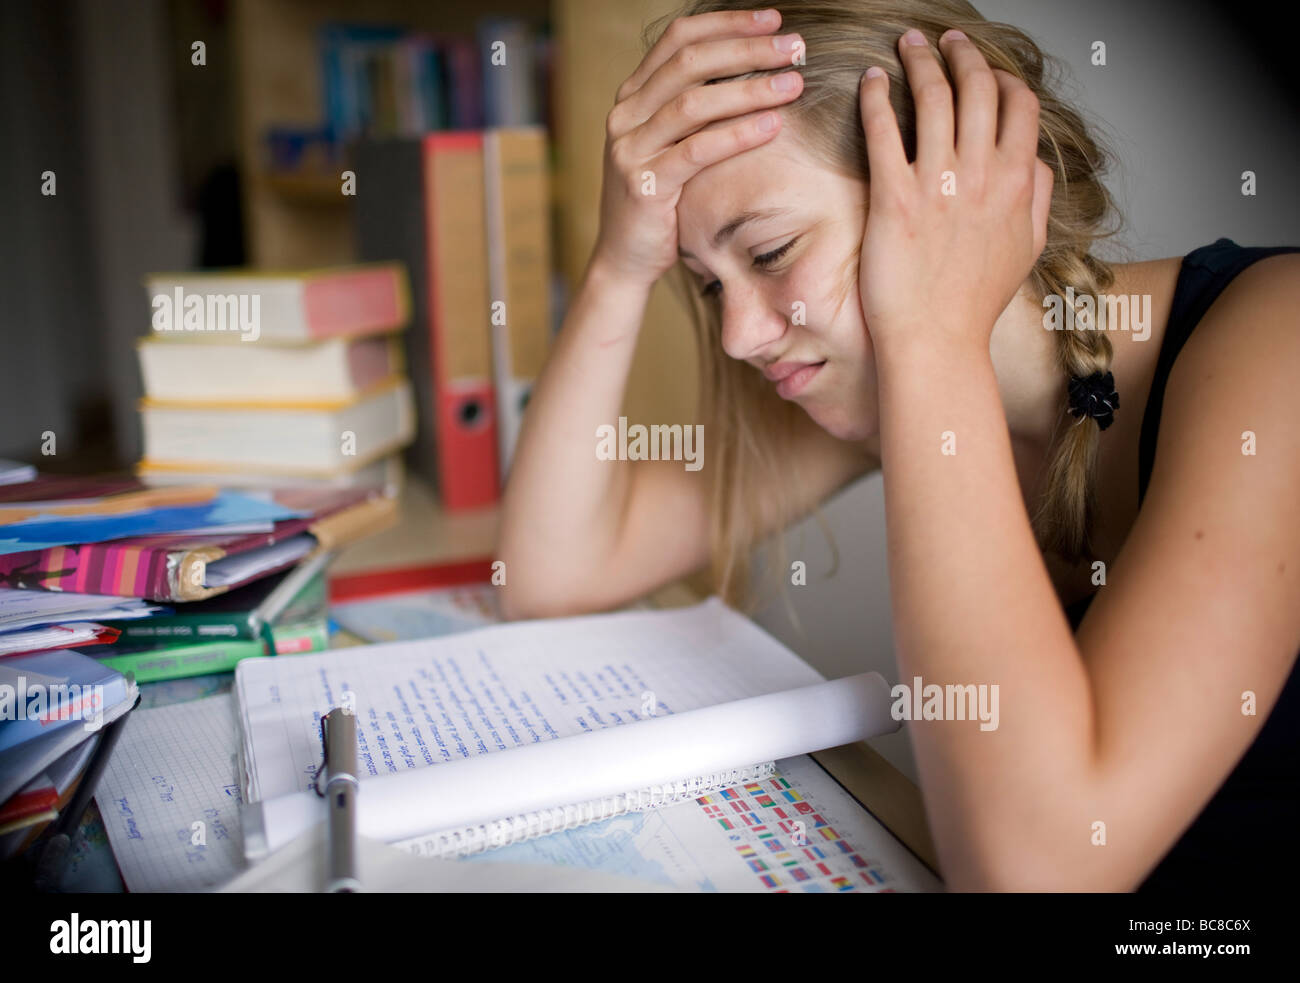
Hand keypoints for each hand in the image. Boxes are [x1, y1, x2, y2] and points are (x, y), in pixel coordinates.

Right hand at [590, 8, 804, 289]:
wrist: (626, 258)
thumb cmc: (663, 200)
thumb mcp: (673, 144)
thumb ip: (697, 108)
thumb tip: (755, 68)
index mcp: (633, 96)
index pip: (679, 39)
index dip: (728, 23)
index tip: (774, 20)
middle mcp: (626, 115)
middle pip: (690, 63)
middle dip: (748, 49)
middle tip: (795, 47)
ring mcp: (631, 149)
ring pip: (694, 103)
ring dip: (750, 89)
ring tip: (794, 83)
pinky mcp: (645, 185)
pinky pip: (696, 151)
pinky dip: (737, 135)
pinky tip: (773, 126)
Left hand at [856, 28, 1052, 355]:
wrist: (936, 341)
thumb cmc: (976, 301)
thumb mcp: (1027, 247)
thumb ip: (1034, 196)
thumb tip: (1032, 160)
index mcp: (1014, 182)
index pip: (1018, 105)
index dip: (1001, 77)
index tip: (983, 68)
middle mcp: (980, 175)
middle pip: (977, 88)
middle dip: (961, 54)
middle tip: (942, 41)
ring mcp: (937, 185)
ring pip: (934, 98)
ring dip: (921, 62)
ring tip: (907, 47)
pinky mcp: (894, 199)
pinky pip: (886, 130)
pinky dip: (879, 97)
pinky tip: (873, 81)